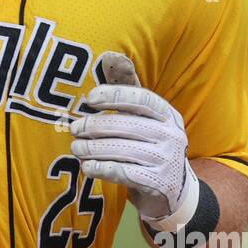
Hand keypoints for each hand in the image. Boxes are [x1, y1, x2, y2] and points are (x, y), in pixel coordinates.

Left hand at [68, 52, 198, 232]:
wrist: (173, 191)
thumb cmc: (150, 147)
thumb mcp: (145, 119)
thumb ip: (127, 92)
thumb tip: (111, 56)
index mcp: (167, 114)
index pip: (141, 99)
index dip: (114, 96)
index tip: (90, 99)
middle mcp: (172, 134)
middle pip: (127, 125)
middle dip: (95, 126)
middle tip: (74, 129)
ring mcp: (167, 160)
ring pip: (123, 149)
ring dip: (94, 149)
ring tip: (76, 148)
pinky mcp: (159, 183)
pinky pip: (125, 173)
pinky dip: (103, 169)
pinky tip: (87, 167)